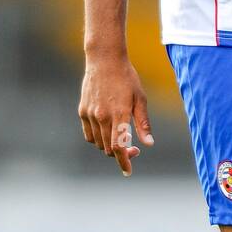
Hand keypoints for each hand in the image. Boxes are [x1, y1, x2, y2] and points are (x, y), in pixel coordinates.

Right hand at [78, 54, 152, 175]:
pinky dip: (98, 139)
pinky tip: (107, 132)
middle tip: (134, 149)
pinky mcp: (82, 111)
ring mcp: (90, 114)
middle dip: (121, 154)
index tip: (128, 171)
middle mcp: (102, 116)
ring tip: (120, 138)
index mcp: (119, 114)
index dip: (124, 162)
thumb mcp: (140, 99)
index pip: (119, 147)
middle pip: (109, 149)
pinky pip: (89, 134)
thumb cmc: (127, 78)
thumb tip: (149, 144)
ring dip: (109, 147)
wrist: (104, 60)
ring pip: (98, 144)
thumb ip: (143, 123)